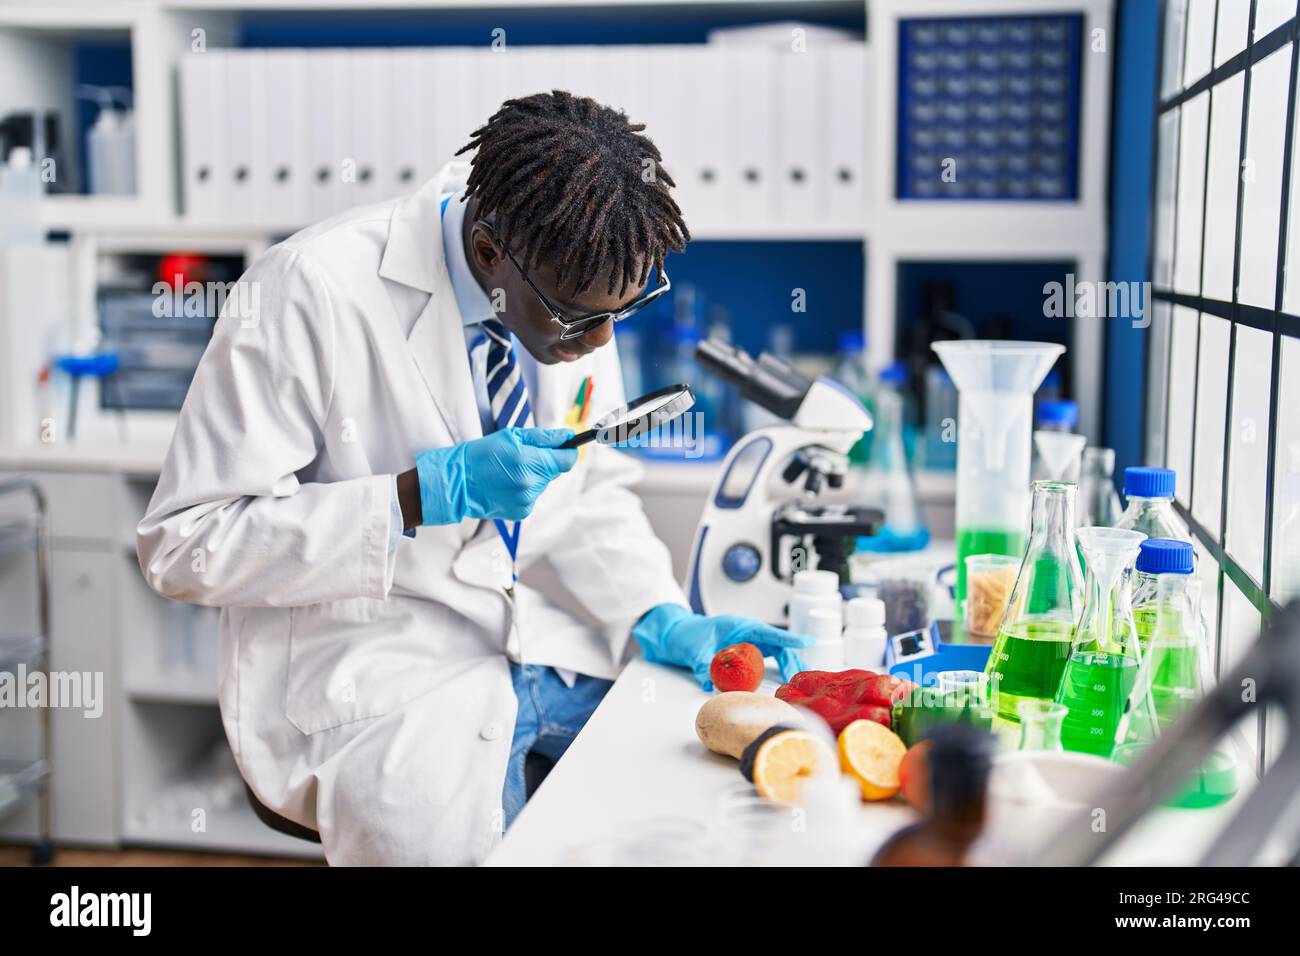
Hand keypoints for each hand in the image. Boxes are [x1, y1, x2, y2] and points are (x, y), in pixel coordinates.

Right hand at [415, 427, 577, 524]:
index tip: (565, 446)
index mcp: (530, 462)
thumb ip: (544, 438)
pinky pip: (533, 496)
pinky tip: (507, 484)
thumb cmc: (482, 453)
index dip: (568, 451)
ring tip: (511, 471)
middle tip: (523, 456)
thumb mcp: (512, 437)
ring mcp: (527, 501)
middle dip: (545, 462)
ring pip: (543, 484)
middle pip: (555, 472)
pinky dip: (526, 489)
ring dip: (534, 476)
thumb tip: (567, 436)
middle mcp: (531, 485)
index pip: (567, 460)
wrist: (458, 482)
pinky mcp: (522, 512)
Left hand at [632, 604, 811, 689]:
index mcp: (740, 626)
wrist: (678, 635)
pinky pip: (766, 661)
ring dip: (787, 665)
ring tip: (795, 680)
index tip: (806, 642)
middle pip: (778, 645)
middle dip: (791, 659)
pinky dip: (776, 670)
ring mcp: (749, 644)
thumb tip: (708, 683)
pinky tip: (783, 681)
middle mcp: (749, 634)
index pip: (769, 632)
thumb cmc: (688, 635)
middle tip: (798, 676)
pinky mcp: (747, 654)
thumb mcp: (694, 649)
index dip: (788, 638)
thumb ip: (702, 665)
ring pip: (776, 653)